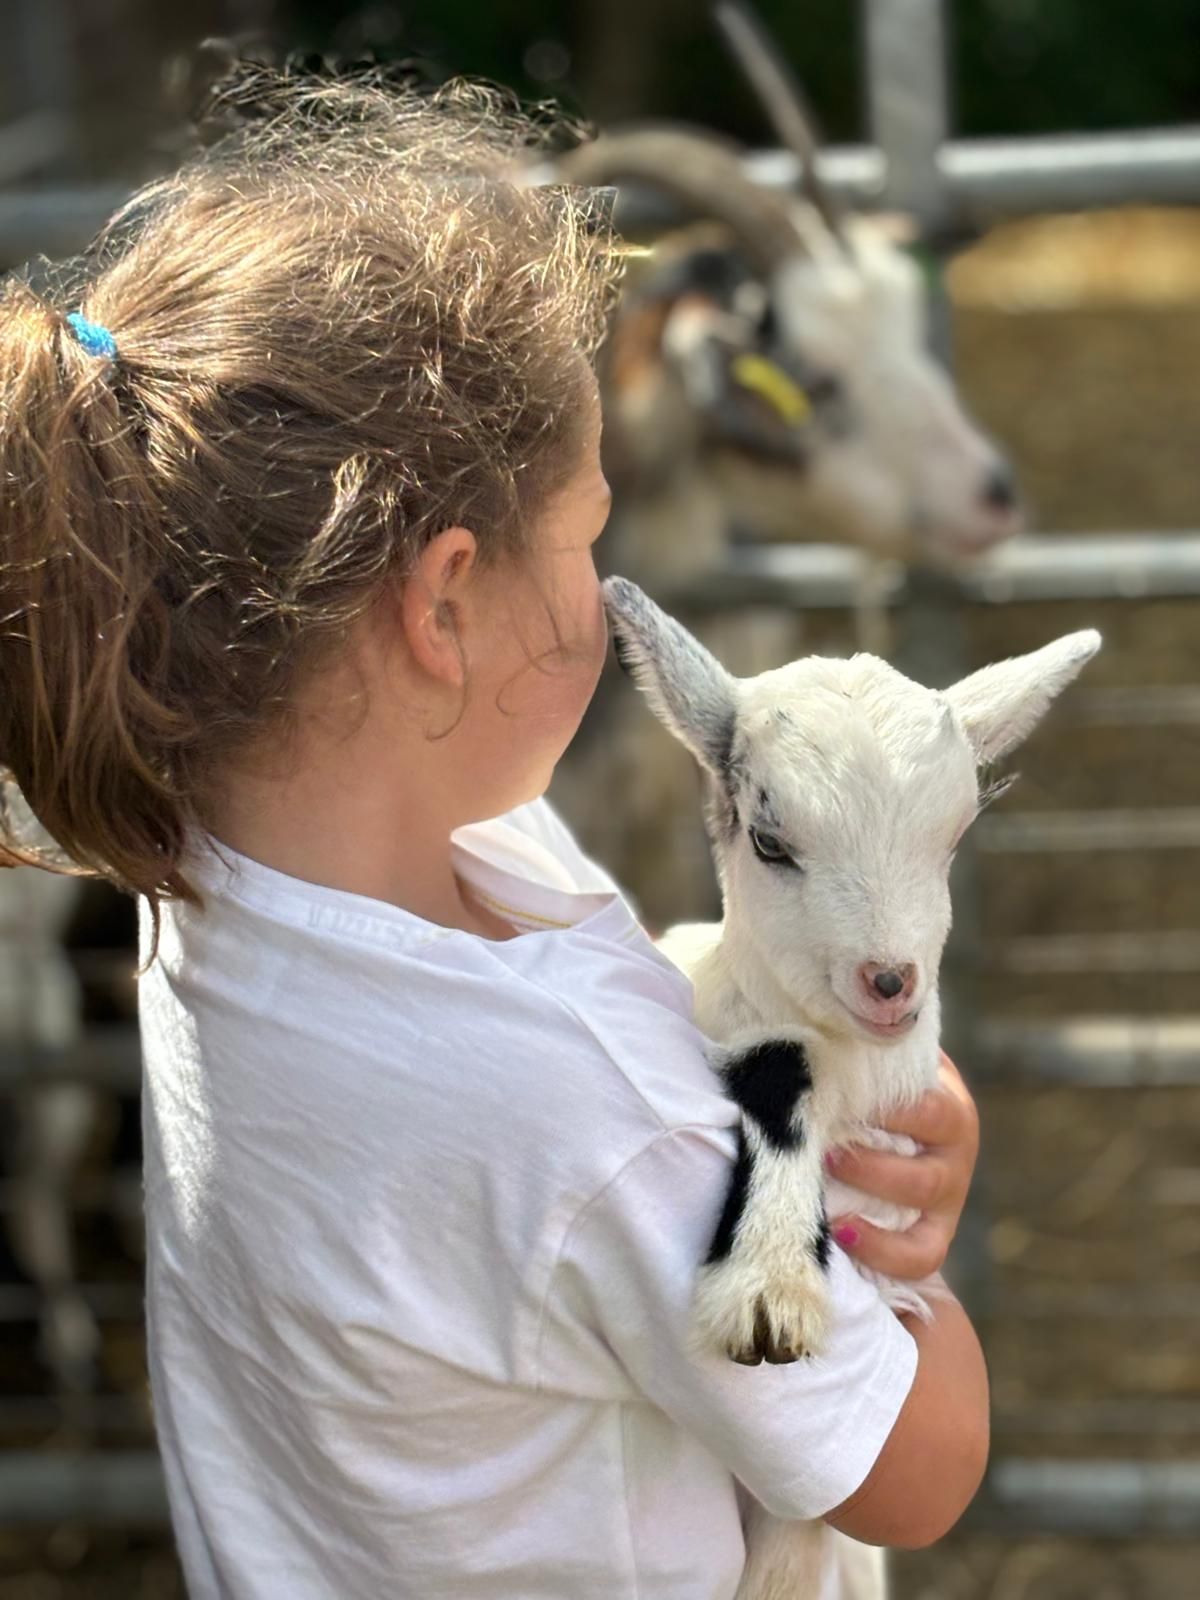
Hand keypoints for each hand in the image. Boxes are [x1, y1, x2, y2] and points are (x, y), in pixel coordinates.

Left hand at [823, 1052, 978, 1281]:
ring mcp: (949, 1198)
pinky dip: (882, 1251)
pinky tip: (841, 1232)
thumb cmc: (875, 1091)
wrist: (899, 1139)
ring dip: (871, 1188)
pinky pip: (919, 1256)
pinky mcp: (934, 1237)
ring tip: (826, 1174)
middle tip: (826, 1147)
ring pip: (920, 1199)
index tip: (840, 1102)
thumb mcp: (881, 1064)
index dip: (887, 1110)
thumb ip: (865, 1047)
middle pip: (927, 1159)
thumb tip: (830, 1015)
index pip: (927, 1109)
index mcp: (947, 1105)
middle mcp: (956, 1152)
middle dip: (872, 1159)